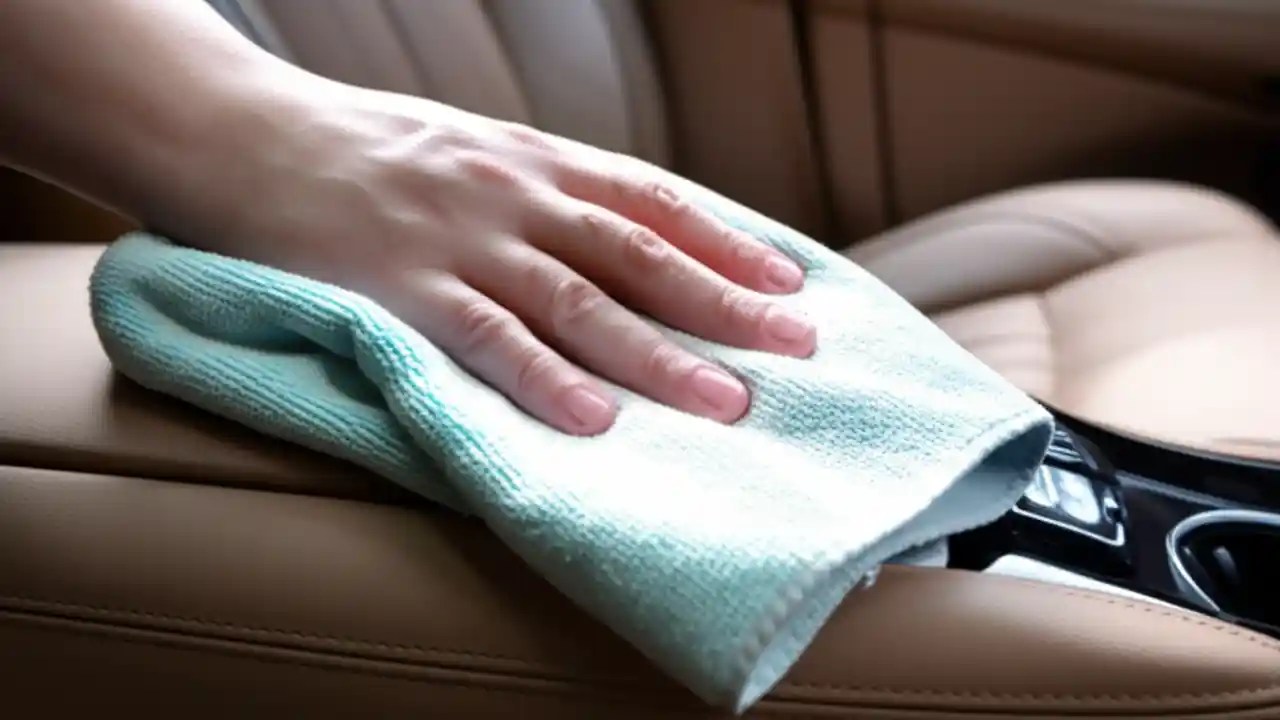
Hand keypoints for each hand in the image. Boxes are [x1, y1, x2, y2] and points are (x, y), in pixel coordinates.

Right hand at [182, 83, 815, 434]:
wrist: (248, 137)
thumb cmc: (369, 155)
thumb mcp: (474, 154)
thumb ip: (546, 197)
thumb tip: (625, 247)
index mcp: (535, 160)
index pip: (654, 204)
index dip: (729, 246)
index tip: (791, 289)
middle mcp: (513, 195)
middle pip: (639, 255)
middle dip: (724, 307)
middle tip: (796, 352)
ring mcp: (458, 240)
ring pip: (579, 302)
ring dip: (658, 356)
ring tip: (726, 403)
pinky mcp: (397, 287)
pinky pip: (483, 337)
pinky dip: (541, 380)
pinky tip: (595, 422)